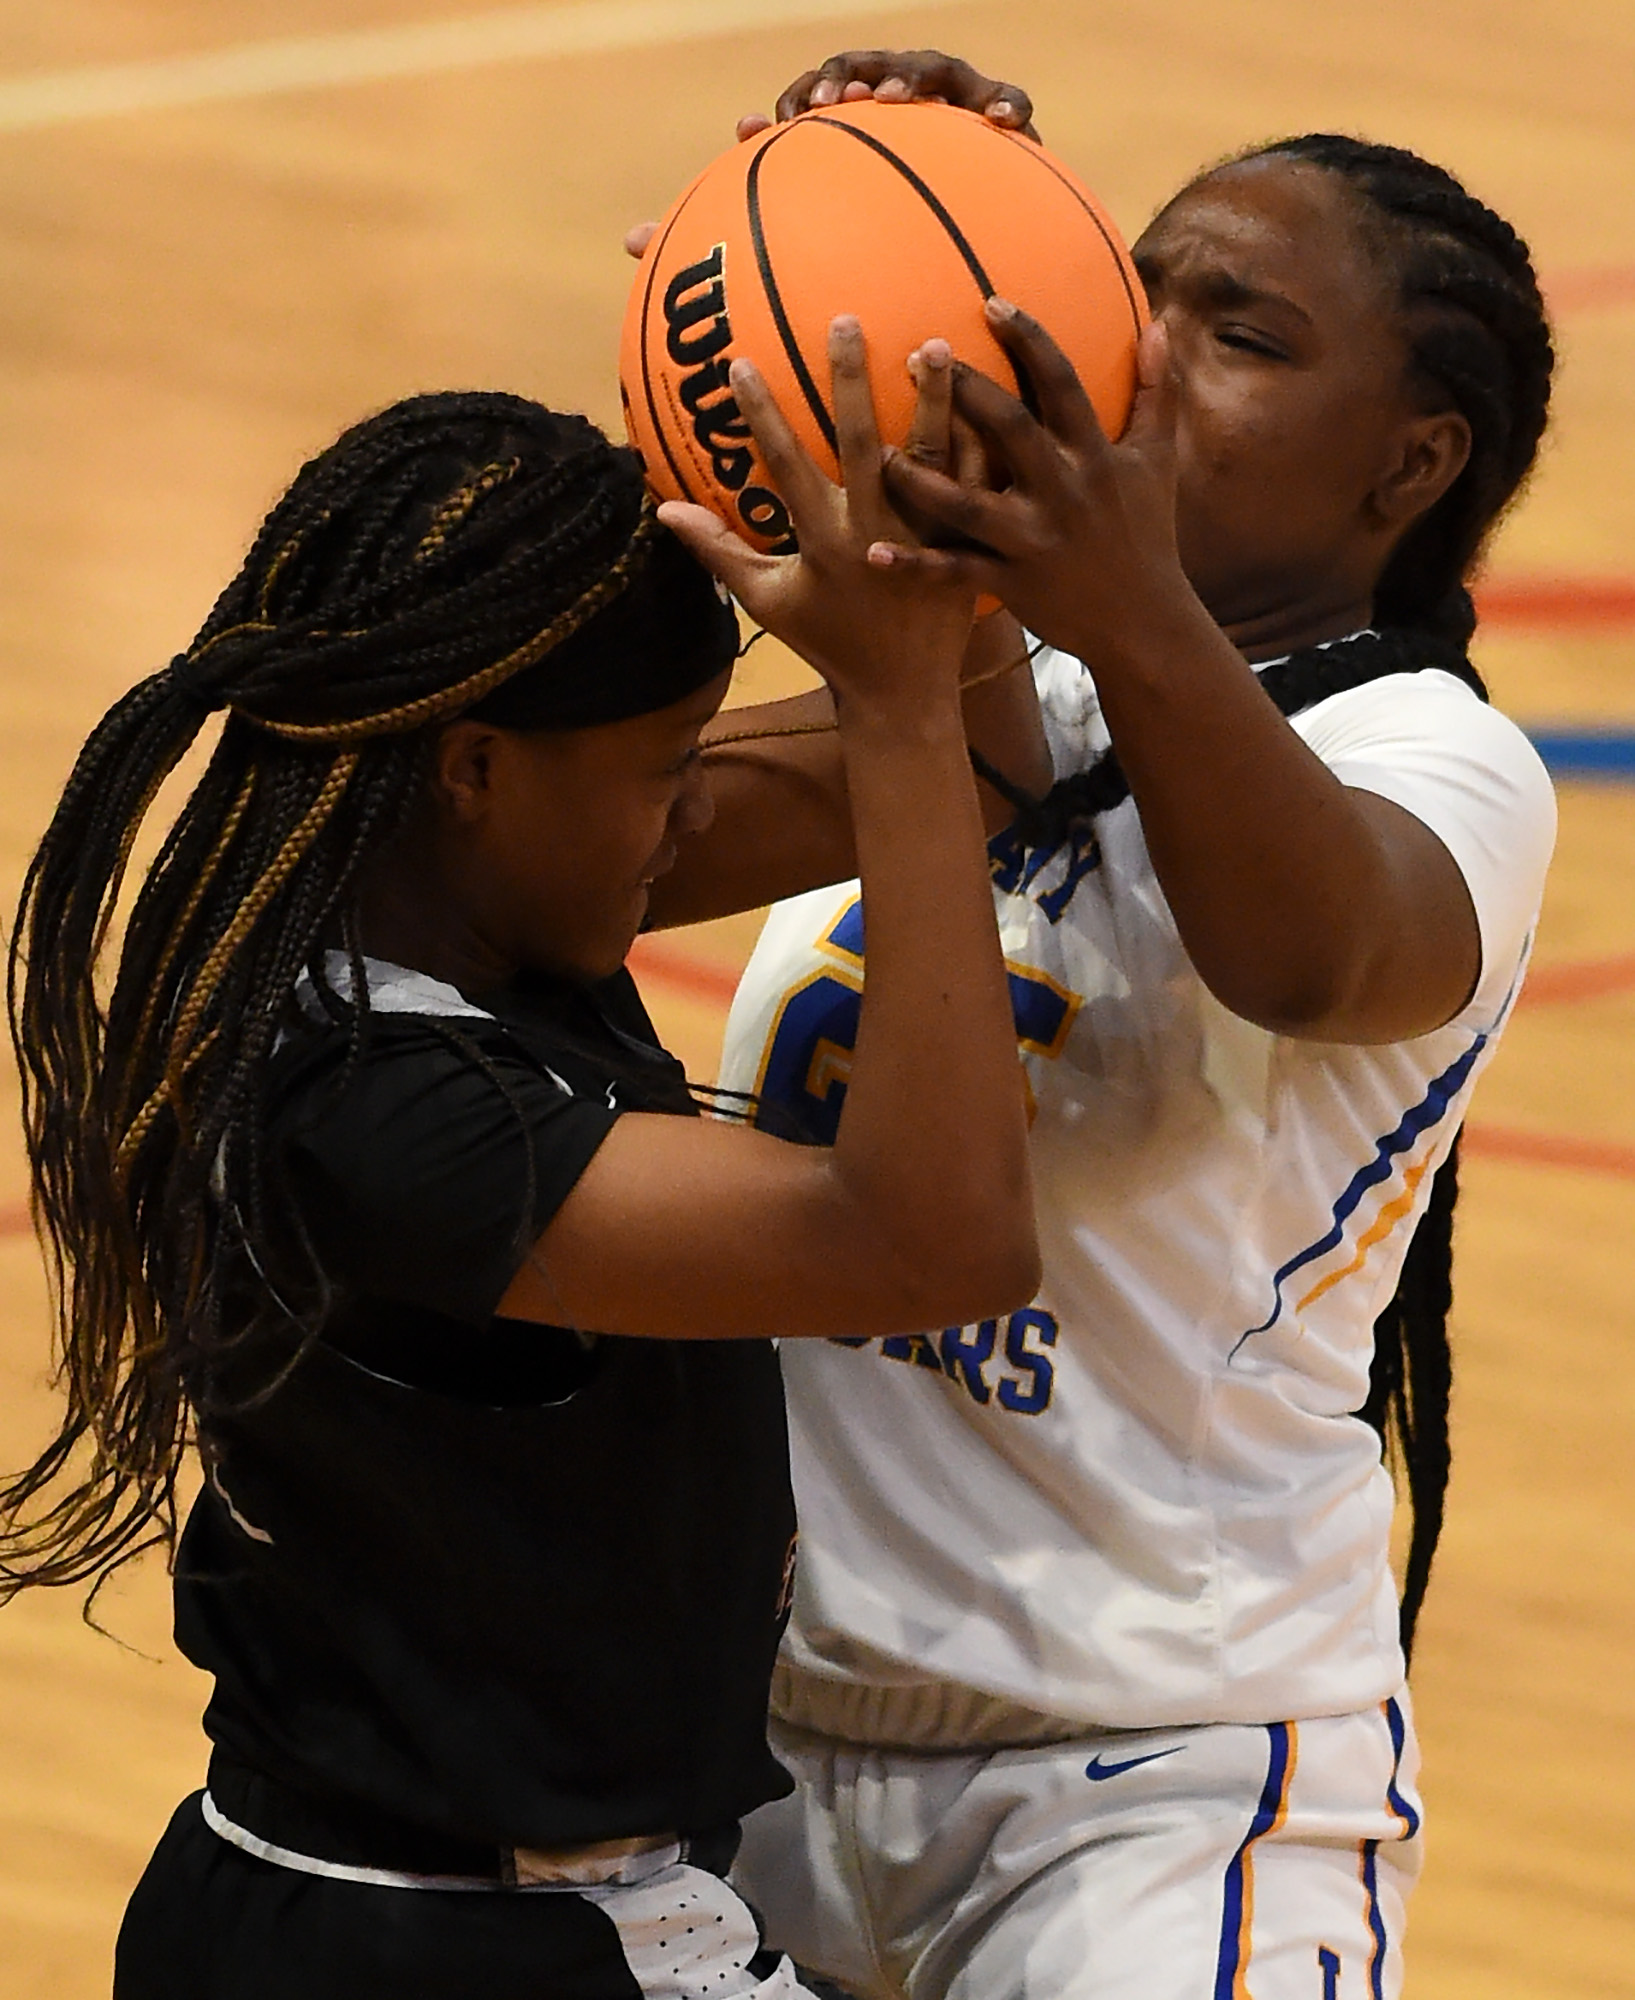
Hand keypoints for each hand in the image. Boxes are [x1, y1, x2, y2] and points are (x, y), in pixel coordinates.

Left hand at [622, 53, 1037, 262]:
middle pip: (868, 72)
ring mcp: (951, 114)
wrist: (981, 266)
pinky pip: (1008, 100)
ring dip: (914, 80)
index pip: (810, 105)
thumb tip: (628, 244)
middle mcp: (895, 116)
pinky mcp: (1003, 123)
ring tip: (900, 104)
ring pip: (934, 72)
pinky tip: (1008, 125)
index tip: (760, 128)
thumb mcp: (808, 265)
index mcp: (850, 142)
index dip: (787, 108)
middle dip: (849, 78)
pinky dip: (1007, 103)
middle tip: (834, 106)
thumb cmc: (887, 267)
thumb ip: (732, 247)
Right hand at [657, 318, 975, 709]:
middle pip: (861, 444)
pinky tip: (991, 393)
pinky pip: (980, 486)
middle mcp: (874, 533)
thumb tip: (664, 510)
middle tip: (847, 321)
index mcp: (823, 541)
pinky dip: (984, 441)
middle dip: (850, 381)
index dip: (760, 414)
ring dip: (934, 399)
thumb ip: (720, 552)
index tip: (740, 363)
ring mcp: (926, 537)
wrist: (902, 690)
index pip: (784, 465)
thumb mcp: (769, 602)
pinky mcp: (966, 545)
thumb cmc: (829, 641)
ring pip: (932, 459)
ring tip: (937, 343)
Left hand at [873, 305, 1198, 661]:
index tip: (990, 302)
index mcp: (1094, 455)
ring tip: (875, 452)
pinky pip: (955, 572)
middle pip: (1008, 429)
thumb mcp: (1158, 459)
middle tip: (914, 356)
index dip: (1028, 340)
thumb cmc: (1149, 535)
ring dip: (918, 479)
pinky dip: (914, 565)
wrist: (1147, 624)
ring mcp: (1034, 540)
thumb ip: (1155, 389)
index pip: (1061, 384)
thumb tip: (1158, 324)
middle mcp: (1062, 492)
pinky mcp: (1013, 584)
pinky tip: (872, 550)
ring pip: (968, 504)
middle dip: (962, 389)